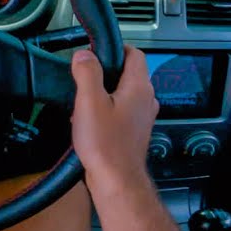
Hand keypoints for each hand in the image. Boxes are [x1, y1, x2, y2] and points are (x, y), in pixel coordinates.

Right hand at [70, 45, 158, 194]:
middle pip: (128, 73)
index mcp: (139, 87)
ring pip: (123, 93)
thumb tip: (83, 55)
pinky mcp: (134, 131)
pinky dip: (106, 110)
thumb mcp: (90, 102)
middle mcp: (146, 100)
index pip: (134, 53)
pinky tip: (89, 122)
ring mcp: (142, 117)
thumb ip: (87, 73)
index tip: (95, 52)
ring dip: (104, 93)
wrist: (116, 181)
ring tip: (83, 103)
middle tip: (84, 78)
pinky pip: (121, 111)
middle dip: (105, 72)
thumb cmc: (106, 144)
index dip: (115, 49)